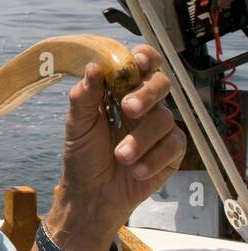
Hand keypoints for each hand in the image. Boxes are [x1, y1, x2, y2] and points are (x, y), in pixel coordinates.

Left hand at [50, 45, 186, 250]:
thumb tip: (93, 67)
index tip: (138, 60)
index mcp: (119, 92)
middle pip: (160, 84)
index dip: (144, 57)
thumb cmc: (83, 154)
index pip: (138, 66)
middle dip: (146, 93)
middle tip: (128, 108)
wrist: (92, 193)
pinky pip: (174, 145)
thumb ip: (84, 97)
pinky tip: (136, 170)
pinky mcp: (172, 152)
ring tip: (121, 157)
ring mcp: (159, 128)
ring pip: (164, 118)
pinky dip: (153, 158)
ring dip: (140, 138)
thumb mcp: (77, 125)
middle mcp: (143, 105)